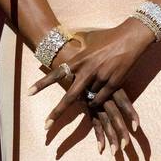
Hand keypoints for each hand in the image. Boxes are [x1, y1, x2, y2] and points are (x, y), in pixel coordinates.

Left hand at [29, 21, 152, 130]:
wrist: (131, 37)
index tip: (29, 93)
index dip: (42, 84)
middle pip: (70, 95)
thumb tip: (69, 40)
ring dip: (87, 100)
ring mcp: (101, 78)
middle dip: (58, 111)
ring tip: (88, 102)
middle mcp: (88, 70)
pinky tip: (97, 103)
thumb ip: (77, 44)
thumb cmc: (109, 36)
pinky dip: (98, 102)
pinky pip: (102, 99)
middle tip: (47, 124)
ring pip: (89, 98)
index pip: (57, 73)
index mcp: (79, 59)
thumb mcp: (89, 38)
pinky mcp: (114, 84)